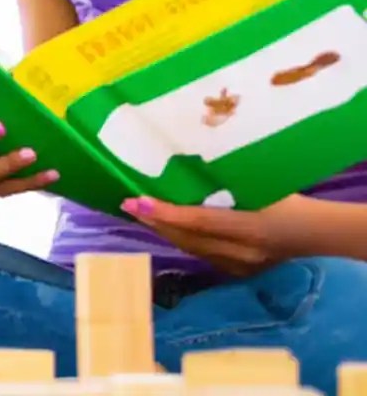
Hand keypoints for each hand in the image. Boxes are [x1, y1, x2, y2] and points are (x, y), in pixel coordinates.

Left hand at [121, 195, 304, 276]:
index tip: (136, 201)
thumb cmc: (288, 201)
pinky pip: (199, 254)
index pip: (199, 221)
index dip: (166, 213)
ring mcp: (238, 267)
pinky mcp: (235, 272)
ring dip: (164, 231)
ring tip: (139, 213)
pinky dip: (180, 239)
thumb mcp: (260, 187)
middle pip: (188, 238)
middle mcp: (242, 253)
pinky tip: (165, 227)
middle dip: (155, 221)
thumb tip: (184, 170)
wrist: (315, 233)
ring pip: (190, 248)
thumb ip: (225, 185)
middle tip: (128, 204)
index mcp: (251, 227)